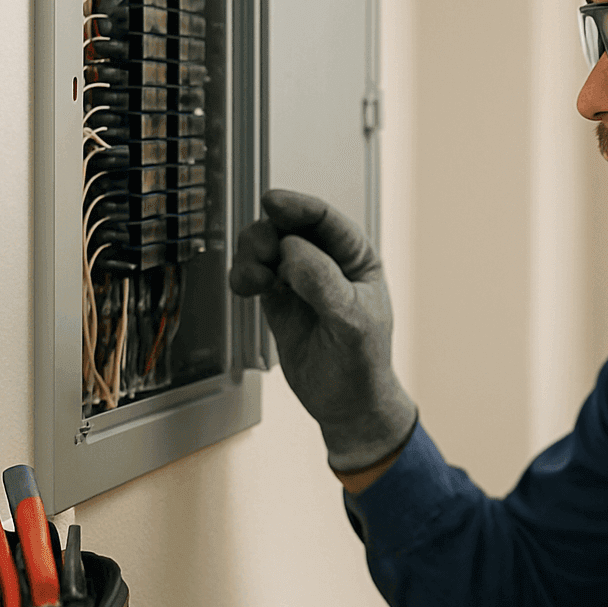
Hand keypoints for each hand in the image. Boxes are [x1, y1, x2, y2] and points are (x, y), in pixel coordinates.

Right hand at [229, 189, 416, 471]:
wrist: (346, 404)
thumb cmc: (363, 363)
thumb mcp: (351, 321)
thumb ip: (323, 282)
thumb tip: (292, 248)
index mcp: (357, 259)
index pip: (326, 220)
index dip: (298, 206)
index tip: (272, 202)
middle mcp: (328, 263)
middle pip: (289, 226)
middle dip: (270, 233)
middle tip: (262, 254)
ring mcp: (301, 280)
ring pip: (267, 247)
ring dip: (253, 253)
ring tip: (255, 278)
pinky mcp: (278, 300)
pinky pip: (255, 273)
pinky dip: (244, 274)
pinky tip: (247, 288)